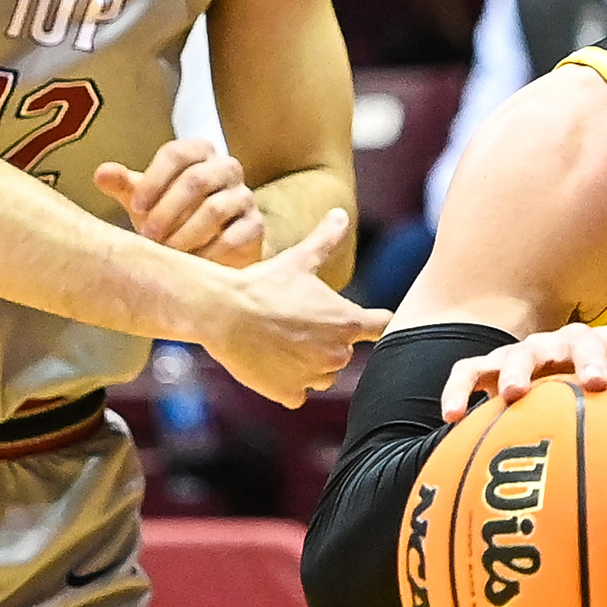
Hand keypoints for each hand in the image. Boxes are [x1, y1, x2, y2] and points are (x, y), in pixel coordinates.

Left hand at [95, 140, 265, 267]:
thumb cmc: (173, 217)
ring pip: (216, 209)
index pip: (177, 153)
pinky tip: (191, 264)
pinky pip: (234, 237)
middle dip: (168, 210)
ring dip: (185, 234)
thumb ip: (126, 185)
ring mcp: (245, 197)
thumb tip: (101, 173)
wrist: (210, 250)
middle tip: (149, 235)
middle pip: (198, 179)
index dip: (154, 179)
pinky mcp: (256, 226)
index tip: (135, 206)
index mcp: (200, 153)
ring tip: (167, 252)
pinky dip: (208, 253)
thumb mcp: (146, 200)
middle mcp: (227, 168)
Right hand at [201, 209, 391, 406]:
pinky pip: (298, 393)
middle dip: (326, 341)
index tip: (371, 321)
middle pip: (344, 352)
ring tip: (281, 342)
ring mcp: (314, 376)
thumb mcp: (299, 260)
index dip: (377, 323)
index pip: (383, 327)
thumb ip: (326, 240)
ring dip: (309, 364)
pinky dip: (288, 384)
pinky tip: (270, 363)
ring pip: (322, 375)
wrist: (223, 313)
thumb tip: (341, 213)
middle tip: (295, 323)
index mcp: (347, 321)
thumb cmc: (263, 284)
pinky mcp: (290, 393)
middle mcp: (337, 354)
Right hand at [438, 323, 606, 451]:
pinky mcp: (487, 367)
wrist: (543, 379)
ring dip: (519, 369)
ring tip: (515, 395)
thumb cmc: (605, 402)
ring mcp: (528, 352)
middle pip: (582, 339)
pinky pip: (466, 372)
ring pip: (522, 350)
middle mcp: (570, 345)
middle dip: (589, 359)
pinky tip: (449, 418)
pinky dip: (458, 390)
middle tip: (597, 385)